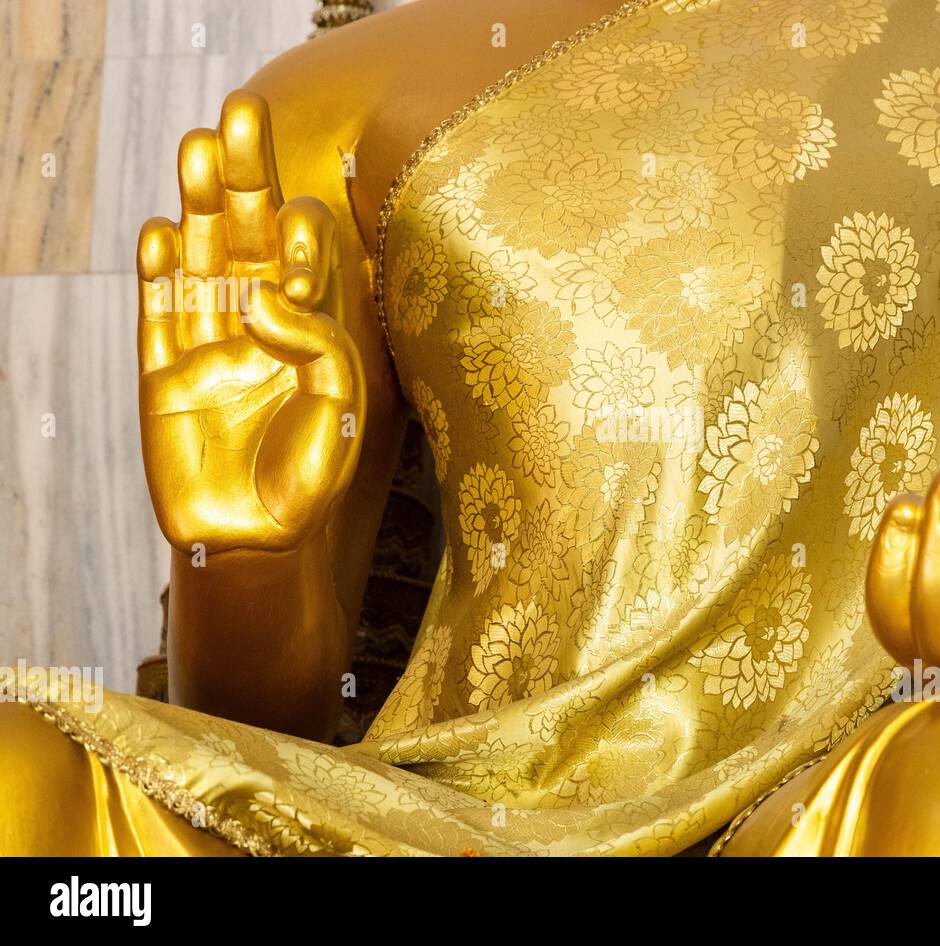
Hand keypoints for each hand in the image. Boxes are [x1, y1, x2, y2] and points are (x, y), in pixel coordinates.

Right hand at [136, 90, 363, 553]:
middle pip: (249, 235)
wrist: (260, 537)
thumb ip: (314, 340)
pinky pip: (158, 316)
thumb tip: (259, 293)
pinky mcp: (163, 375)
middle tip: (241, 112)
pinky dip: (158, 274)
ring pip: (199, 260)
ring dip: (196, 206)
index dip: (305, 231)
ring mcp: (209, 345)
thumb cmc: (314, 470)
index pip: (308, 257)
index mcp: (314, 328)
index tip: (304, 225)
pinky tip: (160, 232)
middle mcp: (262, 326)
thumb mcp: (340, 401)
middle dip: (245, 175)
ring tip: (197, 146)